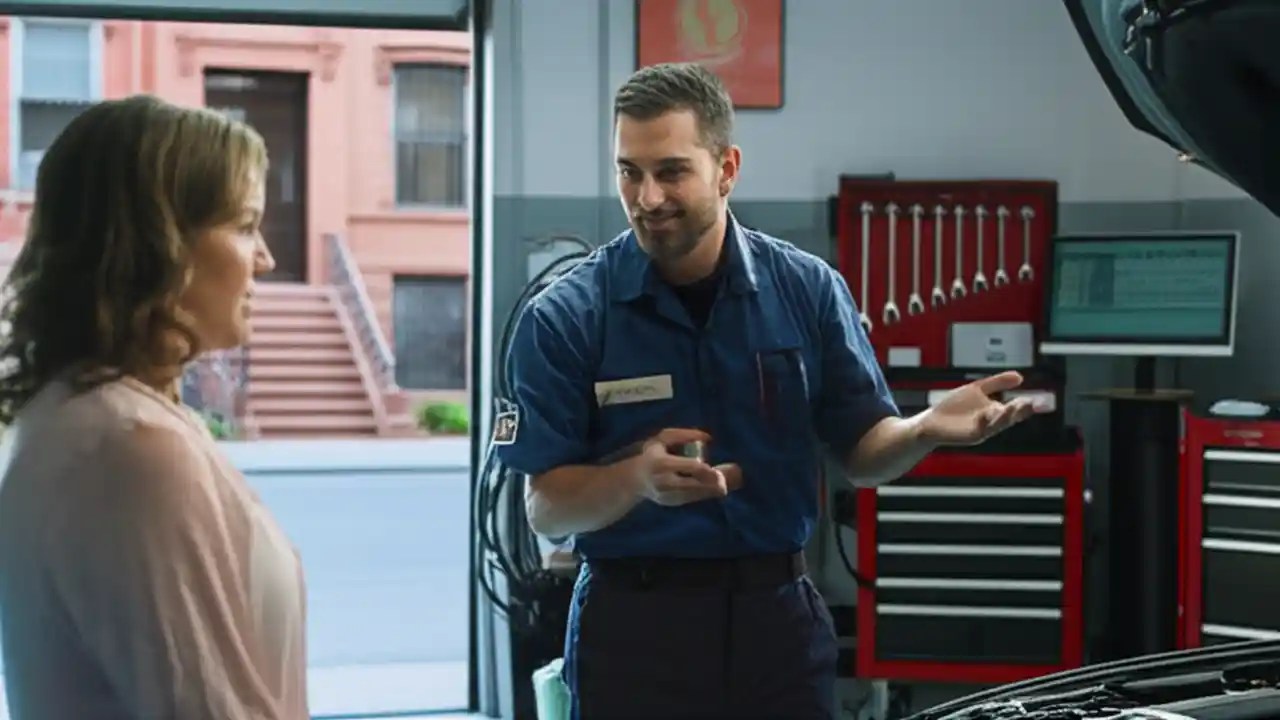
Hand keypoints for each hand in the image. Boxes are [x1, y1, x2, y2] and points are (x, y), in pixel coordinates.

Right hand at [633, 428, 738, 506]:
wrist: (635, 480)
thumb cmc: (651, 455)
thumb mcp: (662, 439)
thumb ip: (683, 435)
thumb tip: (708, 437)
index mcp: (663, 463)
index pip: (690, 467)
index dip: (706, 469)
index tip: (717, 469)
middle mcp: (666, 482)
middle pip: (695, 484)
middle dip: (713, 483)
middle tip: (728, 480)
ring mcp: (669, 495)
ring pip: (696, 494)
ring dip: (713, 489)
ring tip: (726, 484)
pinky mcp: (673, 503)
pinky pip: (693, 499)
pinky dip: (705, 493)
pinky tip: (715, 489)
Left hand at [919, 371, 1051, 446]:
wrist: (931, 422)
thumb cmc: (953, 408)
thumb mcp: (977, 389)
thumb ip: (997, 383)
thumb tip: (1020, 376)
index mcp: (995, 412)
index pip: (1015, 408)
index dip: (1026, 405)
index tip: (1037, 399)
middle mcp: (991, 423)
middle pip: (1009, 417)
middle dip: (1019, 411)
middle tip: (1029, 403)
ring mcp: (981, 430)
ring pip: (998, 425)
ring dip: (1006, 417)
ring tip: (1014, 407)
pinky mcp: (970, 436)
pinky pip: (981, 429)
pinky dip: (984, 422)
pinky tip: (986, 414)